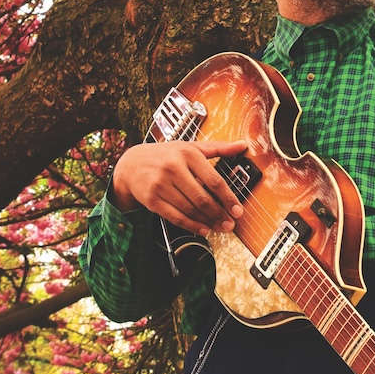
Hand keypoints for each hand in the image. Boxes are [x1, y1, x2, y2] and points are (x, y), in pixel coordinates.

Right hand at [110, 139, 248, 234]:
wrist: (131, 164)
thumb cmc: (166, 155)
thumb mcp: (190, 147)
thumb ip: (218, 148)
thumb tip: (242, 145)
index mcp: (187, 153)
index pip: (214, 180)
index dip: (228, 198)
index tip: (238, 210)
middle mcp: (173, 168)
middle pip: (202, 198)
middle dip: (219, 214)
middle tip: (230, 223)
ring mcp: (160, 184)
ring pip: (190, 209)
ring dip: (208, 222)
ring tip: (220, 227)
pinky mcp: (151, 200)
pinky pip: (176, 217)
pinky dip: (192, 226)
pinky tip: (203, 229)